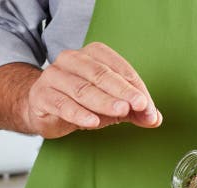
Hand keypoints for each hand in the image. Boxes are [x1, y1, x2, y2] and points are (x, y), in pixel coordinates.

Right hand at [25, 42, 161, 137]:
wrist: (43, 108)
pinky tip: (92, 122)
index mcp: (93, 55)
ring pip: (82, 89)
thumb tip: (154, 119)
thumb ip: (135, 110)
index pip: (118, 68)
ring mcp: (54, 76)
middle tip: (139, 105)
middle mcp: (72, 60)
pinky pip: (62, 104)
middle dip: (123, 91)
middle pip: (101, 74)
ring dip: (104, 101)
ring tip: (121, 112)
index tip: (147, 105)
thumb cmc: (81, 101)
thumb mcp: (112, 104)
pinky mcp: (42, 96)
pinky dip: (78, 113)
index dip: (135, 87)